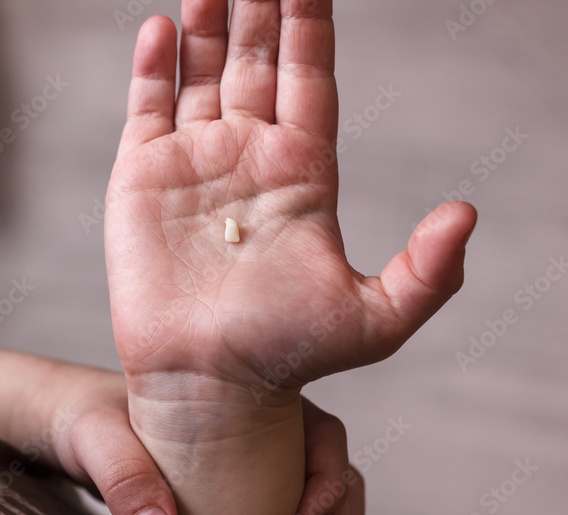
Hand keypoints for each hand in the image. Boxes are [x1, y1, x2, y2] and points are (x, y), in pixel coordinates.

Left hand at [0, 344, 361, 514]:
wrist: (62, 428)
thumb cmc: (81, 419)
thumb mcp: (95, 440)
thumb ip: (122, 478)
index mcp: (242, 394)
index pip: (318, 426)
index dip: (328, 475)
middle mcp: (258, 423)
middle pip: (331, 466)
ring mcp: (251, 457)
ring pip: (319, 495)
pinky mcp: (237, 490)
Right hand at [105, 0, 475, 418]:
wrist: (206, 384)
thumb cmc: (285, 356)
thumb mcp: (376, 321)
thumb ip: (429, 272)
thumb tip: (465, 213)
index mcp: (303, 171)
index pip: (308, 77)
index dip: (309, 26)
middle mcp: (248, 156)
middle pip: (254, 60)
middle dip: (258, 7)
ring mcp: (193, 164)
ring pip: (199, 73)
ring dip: (206, 23)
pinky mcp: (141, 179)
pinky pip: (147, 108)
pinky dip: (152, 68)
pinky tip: (163, 27)